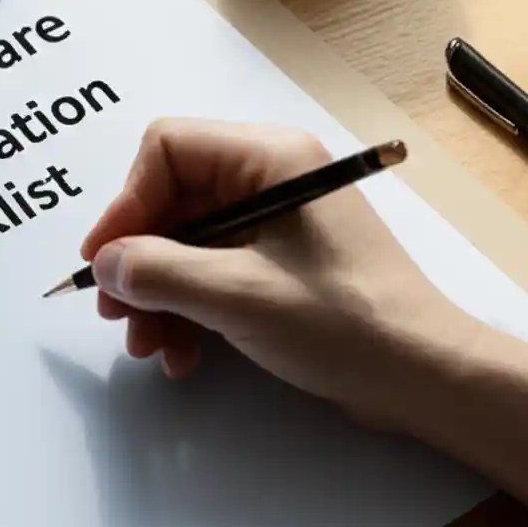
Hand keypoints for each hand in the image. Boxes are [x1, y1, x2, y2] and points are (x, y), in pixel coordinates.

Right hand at [80, 118, 484, 427]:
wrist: (423, 375)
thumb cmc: (343, 322)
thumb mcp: (238, 296)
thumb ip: (160, 272)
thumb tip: (106, 263)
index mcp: (269, 159)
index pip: (168, 150)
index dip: (126, 203)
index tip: (104, 261)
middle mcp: (270, 177)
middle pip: (173, 200)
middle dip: (140, 260)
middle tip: (116, 312)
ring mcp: (277, 222)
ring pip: (188, 242)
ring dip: (159, 293)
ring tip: (148, 345)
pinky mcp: (280, 263)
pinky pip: (214, 271)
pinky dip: (190, 309)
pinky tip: (182, 355)